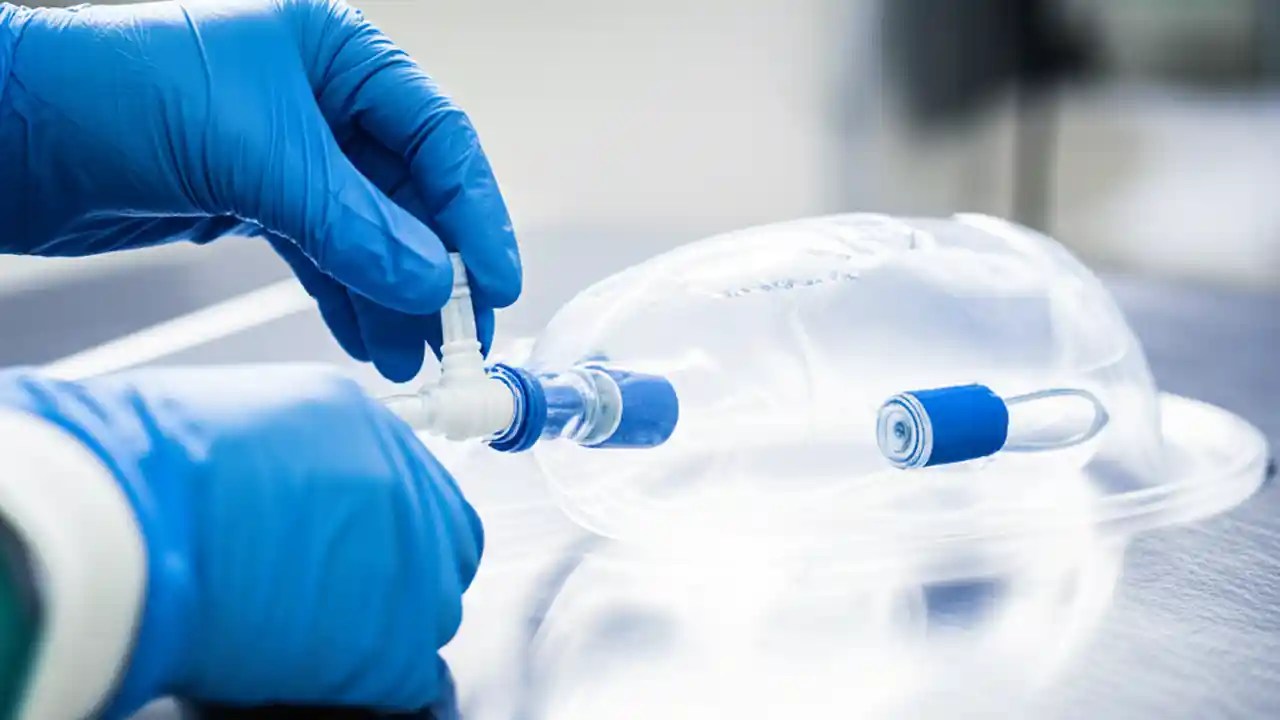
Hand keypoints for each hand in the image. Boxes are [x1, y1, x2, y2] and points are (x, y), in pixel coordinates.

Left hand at [0, 0, 520, 380]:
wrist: (3, 130)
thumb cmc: (111, 89)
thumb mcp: (256, 153)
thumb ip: (355, 225)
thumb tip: (429, 282)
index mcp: (335, 51)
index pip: (436, 134)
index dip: (474, 211)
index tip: (495, 278)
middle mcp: (320, 98)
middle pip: (410, 192)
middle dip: (438, 268)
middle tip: (462, 332)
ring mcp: (287, 153)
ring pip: (370, 233)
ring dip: (395, 297)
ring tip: (416, 358)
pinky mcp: (250, 200)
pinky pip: (323, 255)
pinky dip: (347, 299)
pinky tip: (369, 339)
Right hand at [0, 365, 482, 716]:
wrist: (124, 519)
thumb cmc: (148, 468)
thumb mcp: (241, 423)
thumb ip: (296, 457)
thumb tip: (299, 493)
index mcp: (366, 427)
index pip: (418, 489)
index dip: (389, 529)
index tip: (360, 553)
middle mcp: (406, 489)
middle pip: (445, 549)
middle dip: (405, 577)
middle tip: (347, 600)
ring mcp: (411, 566)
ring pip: (433, 613)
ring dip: (384, 630)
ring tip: (315, 635)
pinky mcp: (395, 643)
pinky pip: (408, 673)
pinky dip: (368, 681)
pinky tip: (314, 669)